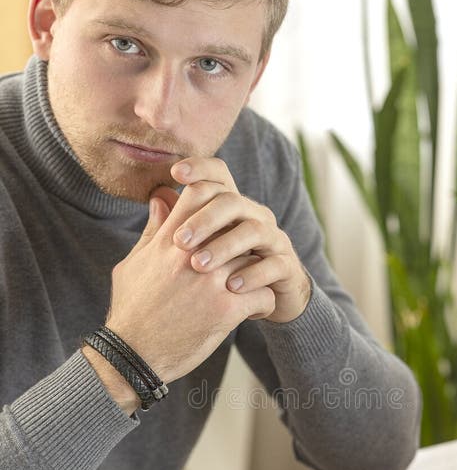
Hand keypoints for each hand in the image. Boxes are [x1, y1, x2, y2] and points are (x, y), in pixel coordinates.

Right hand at [105, 186, 274, 384]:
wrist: (133, 356)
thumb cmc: (131, 310)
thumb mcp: (134, 264)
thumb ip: (153, 229)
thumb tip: (162, 197)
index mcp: (169, 242)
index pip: (200, 195)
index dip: (217, 201)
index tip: (225, 221)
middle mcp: (192, 256)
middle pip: (235, 228)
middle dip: (243, 241)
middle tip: (248, 255)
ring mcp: (211, 282)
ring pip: (254, 260)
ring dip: (257, 272)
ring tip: (254, 285)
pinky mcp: (226, 310)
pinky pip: (264, 294)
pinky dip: (264, 301)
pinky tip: (255, 309)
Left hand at [169, 157, 311, 322]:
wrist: (270, 301)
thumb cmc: (226, 272)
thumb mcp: (200, 248)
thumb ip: (179, 224)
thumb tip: (156, 196)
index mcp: (233, 207)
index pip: (219, 175)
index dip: (200, 168)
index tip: (175, 173)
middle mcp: (256, 216)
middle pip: (233, 202)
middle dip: (204, 220)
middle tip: (179, 242)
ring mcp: (275, 240)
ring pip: (255, 230)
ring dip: (225, 247)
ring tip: (199, 266)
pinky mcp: (288, 267)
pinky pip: (274, 265)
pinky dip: (253, 275)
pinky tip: (231, 287)